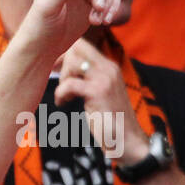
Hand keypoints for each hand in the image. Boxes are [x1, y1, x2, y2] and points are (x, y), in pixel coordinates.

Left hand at [54, 39, 149, 161]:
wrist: (127, 140)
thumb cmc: (110, 120)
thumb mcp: (99, 93)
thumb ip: (88, 79)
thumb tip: (64, 67)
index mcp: (109, 66)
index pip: (83, 44)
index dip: (65, 54)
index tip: (57, 70)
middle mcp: (109, 68)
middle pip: (76, 47)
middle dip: (62, 63)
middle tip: (60, 83)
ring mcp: (105, 78)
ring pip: (72, 62)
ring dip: (62, 79)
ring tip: (65, 96)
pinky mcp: (98, 92)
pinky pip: (69, 84)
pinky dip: (60, 94)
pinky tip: (63, 104)